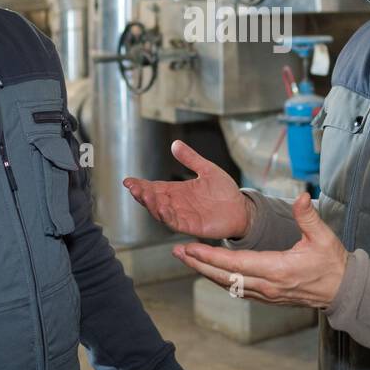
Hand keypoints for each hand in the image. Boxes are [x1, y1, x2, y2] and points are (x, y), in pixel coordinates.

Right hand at [123, 140, 253, 239]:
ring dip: (152, 205)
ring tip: (145, 196)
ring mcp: (183, 216)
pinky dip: (167, 217)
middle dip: (142, 194)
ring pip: (161, 212)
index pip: (154, 188)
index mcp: (177, 191)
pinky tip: (162, 209)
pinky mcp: (192, 226)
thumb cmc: (224, 191)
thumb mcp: (207, 170)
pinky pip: (176, 223)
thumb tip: (175, 144)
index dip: (140, 185)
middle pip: (153, 200)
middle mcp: (176, 204)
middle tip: (133, 187)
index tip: (127, 181)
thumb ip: (191, 159)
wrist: (241, 208)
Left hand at [173, 192, 346, 308]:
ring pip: (228, 285)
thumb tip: (303, 196)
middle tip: (177, 252)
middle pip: (224, 277)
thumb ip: (308, 216)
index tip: (190, 247)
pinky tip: (210, 271)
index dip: (210, 256)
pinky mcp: (268, 298)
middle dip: (198, 264)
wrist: (343, 291)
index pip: (235, 264)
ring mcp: (266, 294)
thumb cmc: (333, 263)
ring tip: (187, 259)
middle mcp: (267, 286)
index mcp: (277, 269)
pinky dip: (220, 280)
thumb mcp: (323, 237)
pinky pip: (237, 290)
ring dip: (206, 272)